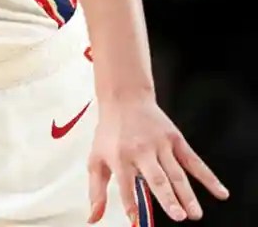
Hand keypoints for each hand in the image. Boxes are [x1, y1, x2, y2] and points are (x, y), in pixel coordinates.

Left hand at [87, 97, 227, 222]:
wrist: (124, 99)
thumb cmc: (109, 135)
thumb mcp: (96, 160)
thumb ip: (96, 191)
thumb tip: (93, 219)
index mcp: (119, 157)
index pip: (125, 184)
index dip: (130, 203)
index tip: (136, 220)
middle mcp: (141, 151)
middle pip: (156, 178)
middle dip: (168, 198)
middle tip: (178, 216)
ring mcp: (160, 145)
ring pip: (176, 173)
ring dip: (187, 194)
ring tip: (195, 214)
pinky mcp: (176, 140)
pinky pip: (194, 162)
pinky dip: (208, 177)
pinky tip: (220, 193)